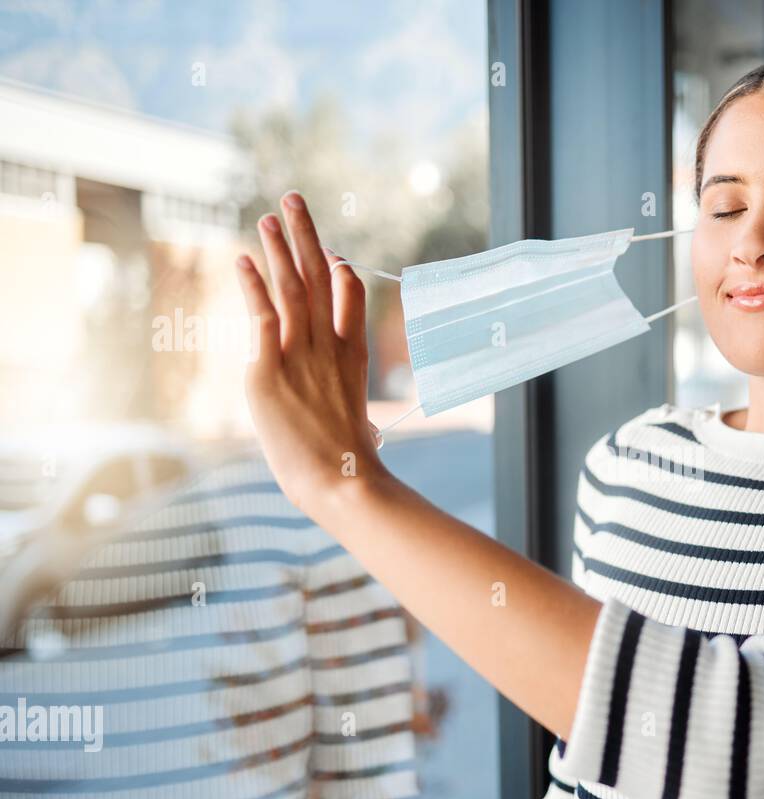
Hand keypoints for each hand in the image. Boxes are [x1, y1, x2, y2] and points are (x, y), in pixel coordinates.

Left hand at [235, 191, 389, 517]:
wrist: (342, 481)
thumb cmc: (349, 467)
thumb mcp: (359, 427)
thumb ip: (355, 415)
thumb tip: (368, 435)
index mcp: (354, 357)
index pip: (351, 297)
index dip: (340, 269)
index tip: (331, 251)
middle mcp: (330, 347)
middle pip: (321, 277)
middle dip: (306, 235)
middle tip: (293, 200)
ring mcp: (300, 356)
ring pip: (291, 286)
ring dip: (278, 248)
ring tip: (267, 217)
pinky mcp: (269, 370)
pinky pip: (262, 316)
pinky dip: (252, 286)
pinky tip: (243, 261)